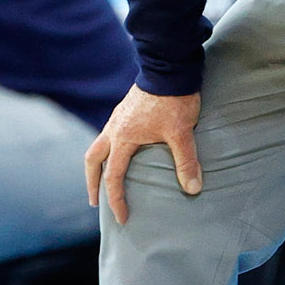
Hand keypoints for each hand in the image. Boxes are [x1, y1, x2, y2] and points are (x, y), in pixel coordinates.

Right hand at [85, 85, 202, 223]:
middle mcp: (114, 128)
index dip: (116, 200)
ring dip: (98, 165)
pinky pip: (108, 135)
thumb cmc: (174, 100)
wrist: (169, 66)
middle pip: (92, 160)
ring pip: (98, 145)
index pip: (114, 177)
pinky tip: (121, 153)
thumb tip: (193, 189)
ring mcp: (118, 117)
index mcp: (123, 137)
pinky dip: (108, 150)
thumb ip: (186, 162)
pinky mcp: (125, 110)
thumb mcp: (182, 133)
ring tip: (102, 179)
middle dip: (91, 183)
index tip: (122, 218)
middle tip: (95, 201)